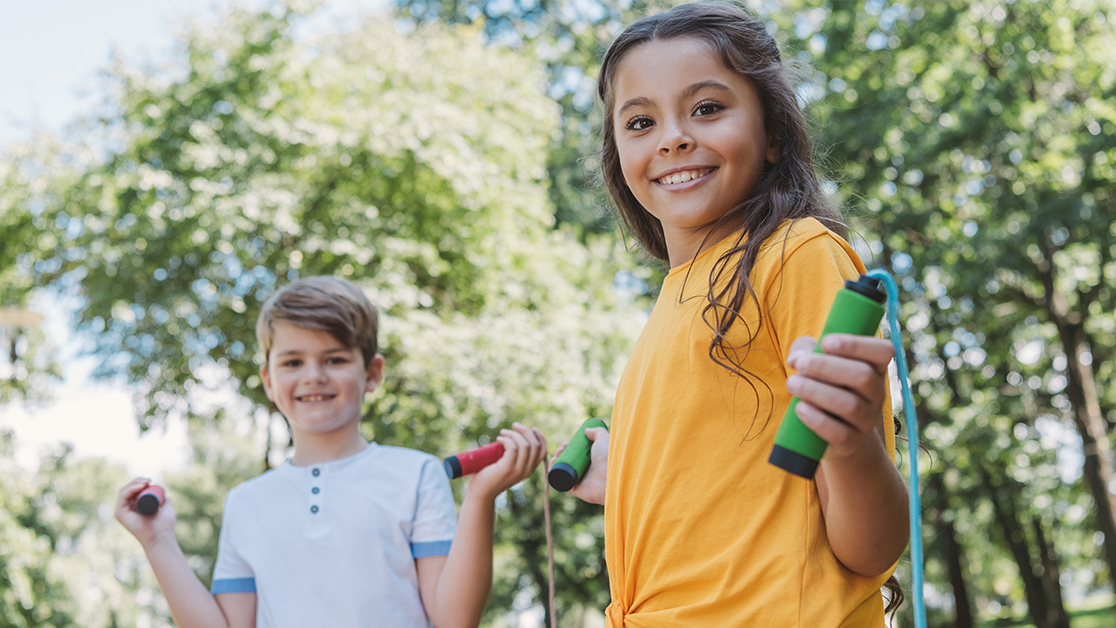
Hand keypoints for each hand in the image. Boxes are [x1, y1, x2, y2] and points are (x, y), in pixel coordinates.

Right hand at [115, 478, 176, 548]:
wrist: (161, 536)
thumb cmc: (164, 525)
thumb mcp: (166, 509)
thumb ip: (166, 503)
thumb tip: (167, 497)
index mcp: (136, 507)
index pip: (134, 490)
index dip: (141, 482)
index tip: (152, 481)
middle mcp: (128, 508)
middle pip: (129, 489)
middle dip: (138, 481)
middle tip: (149, 481)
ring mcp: (123, 511)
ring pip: (125, 491)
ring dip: (135, 483)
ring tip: (146, 483)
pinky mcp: (119, 513)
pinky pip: (122, 496)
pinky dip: (130, 489)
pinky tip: (140, 486)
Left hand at [468, 423, 546, 500]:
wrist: (481, 491)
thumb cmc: (492, 475)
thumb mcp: (509, 464)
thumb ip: (516, 455)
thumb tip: (516, 434)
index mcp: (530, 469)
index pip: (543, 450)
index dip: (540, 437)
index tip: (532, 428)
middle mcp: (527, 470)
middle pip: (535, 445)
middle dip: (525, 431)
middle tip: (514, 425)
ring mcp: (518, 470)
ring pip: (524, 445)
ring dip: (513, 434)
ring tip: (502, 433)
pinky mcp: (507, 469)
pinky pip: (513, 448)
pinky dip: (506, 440)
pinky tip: (499, 439)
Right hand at [550, 427, 607, 504]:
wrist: (610, 477)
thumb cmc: (608, 458)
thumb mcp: (604, 439)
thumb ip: (598, 432)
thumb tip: (587, 430)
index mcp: (593, 460)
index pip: (577, 455)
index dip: (569, 449)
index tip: (566, 443)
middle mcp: (586, 471)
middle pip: (569, 461)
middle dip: (561, 453)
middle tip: (562, 448)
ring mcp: (580, 480)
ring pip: (563, 471)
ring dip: (556, 461)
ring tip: (557, 454)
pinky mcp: (575, 489)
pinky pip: (561, 482)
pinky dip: (553, 474)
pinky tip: (553, 464)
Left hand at [784, 333, 893, 461]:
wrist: (835, 435)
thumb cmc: (825, 387)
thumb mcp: (816, 363)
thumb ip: (805, 351)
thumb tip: (796, 358)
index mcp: (874, 368)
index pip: (882, 352)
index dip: (856, 345)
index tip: (826, 342)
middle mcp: (877, 393)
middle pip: (863, 376)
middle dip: (827, 367)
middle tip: (800, 364)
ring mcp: (867, 420)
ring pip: (850, 405)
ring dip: (817, 391)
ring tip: (792, 383)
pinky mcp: (852, 442)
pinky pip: (840, 433)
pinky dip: (817, 420)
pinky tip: (800, 408)